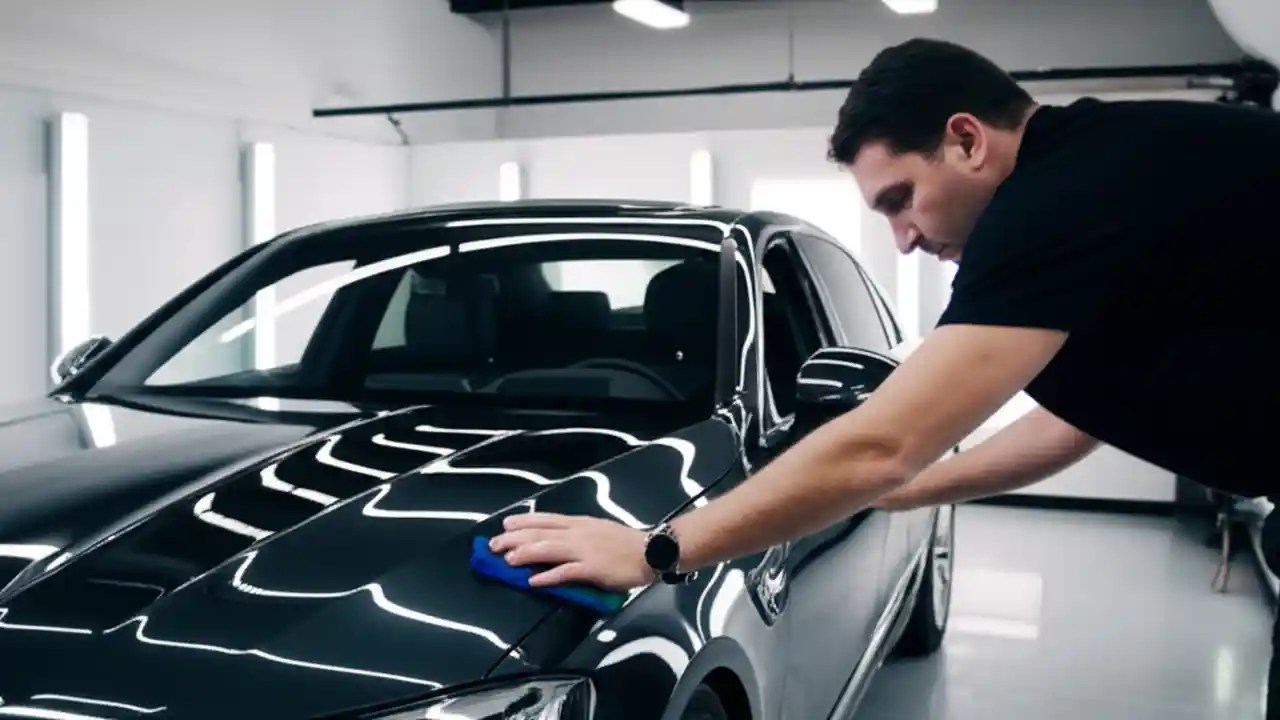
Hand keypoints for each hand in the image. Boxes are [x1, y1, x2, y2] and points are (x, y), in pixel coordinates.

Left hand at [489, 512, 655, 591]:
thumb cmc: (624, 542)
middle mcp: (578, 533)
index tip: (505, 524)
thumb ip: (577, 533)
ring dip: (525, 554)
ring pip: (548, 549)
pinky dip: (548, 576)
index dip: (524, 522)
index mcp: (579, 523)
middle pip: (540, 533)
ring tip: (507, 560)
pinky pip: (566, 572)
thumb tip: (555, 538)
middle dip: (514, 538)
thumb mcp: (597, 529)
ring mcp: (584, 550)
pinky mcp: (592, 568)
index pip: (546, 520)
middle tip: (494, 545)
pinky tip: (534, 581)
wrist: (650, 550)